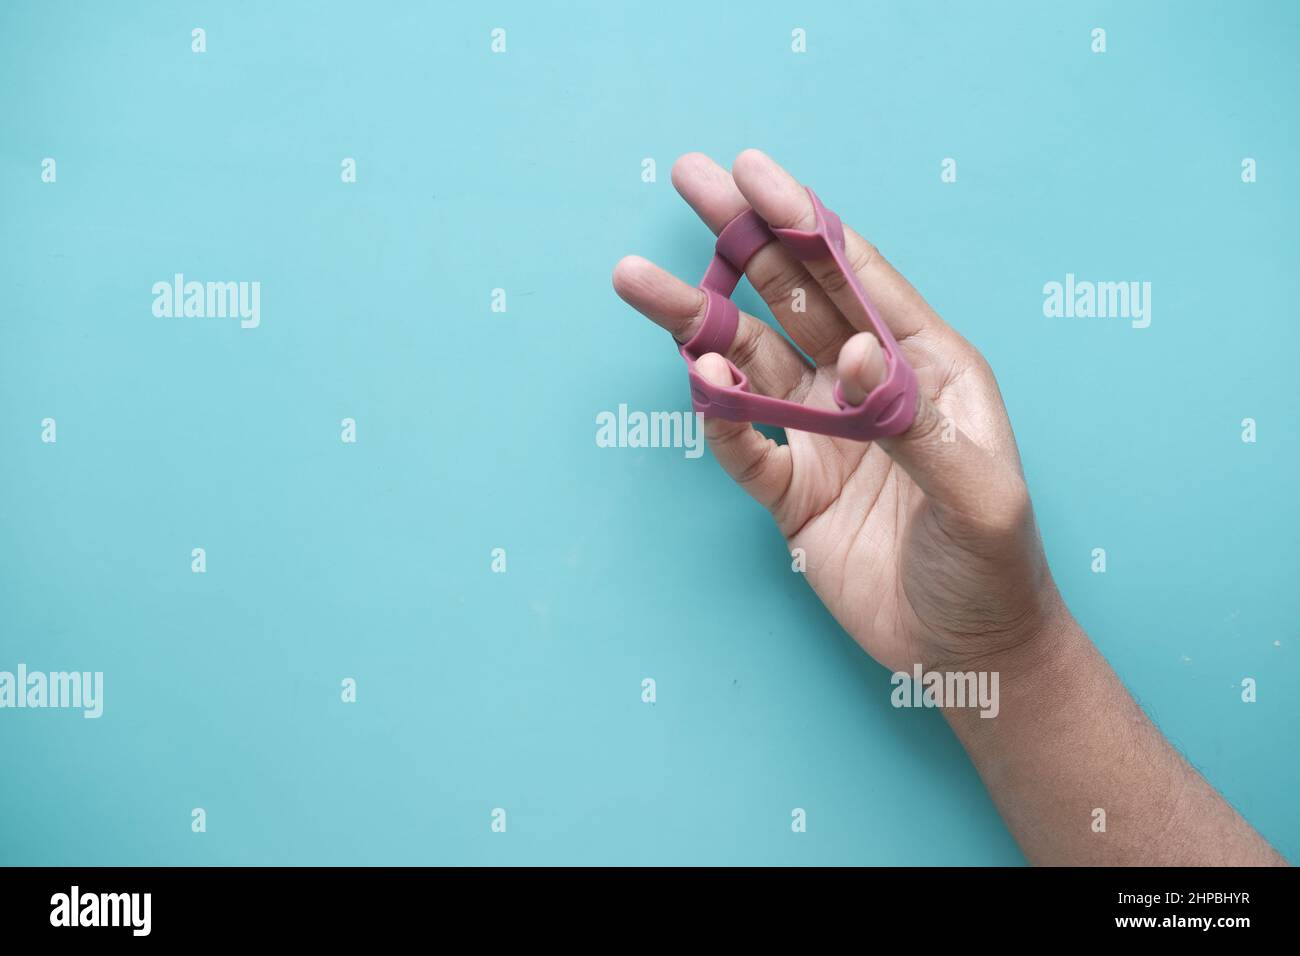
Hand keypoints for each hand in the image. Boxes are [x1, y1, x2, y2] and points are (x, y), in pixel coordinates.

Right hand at [614, 150, 1062, 673]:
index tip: (753, 173)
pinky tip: (699, 385)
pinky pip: (742, 445)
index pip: (856, 276)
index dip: (803, 222)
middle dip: (740, 238)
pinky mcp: (791, 490)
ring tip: (635, 280)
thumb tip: (849, 352)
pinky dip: (718, 414)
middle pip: (790, 297)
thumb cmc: (994, 565)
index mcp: (923, 364)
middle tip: (688, 180)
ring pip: (749, 361)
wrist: (967, 653)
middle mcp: (864, 386)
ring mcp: (823, 435)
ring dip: (696, 321)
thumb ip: (913, 420)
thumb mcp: (979, 491)